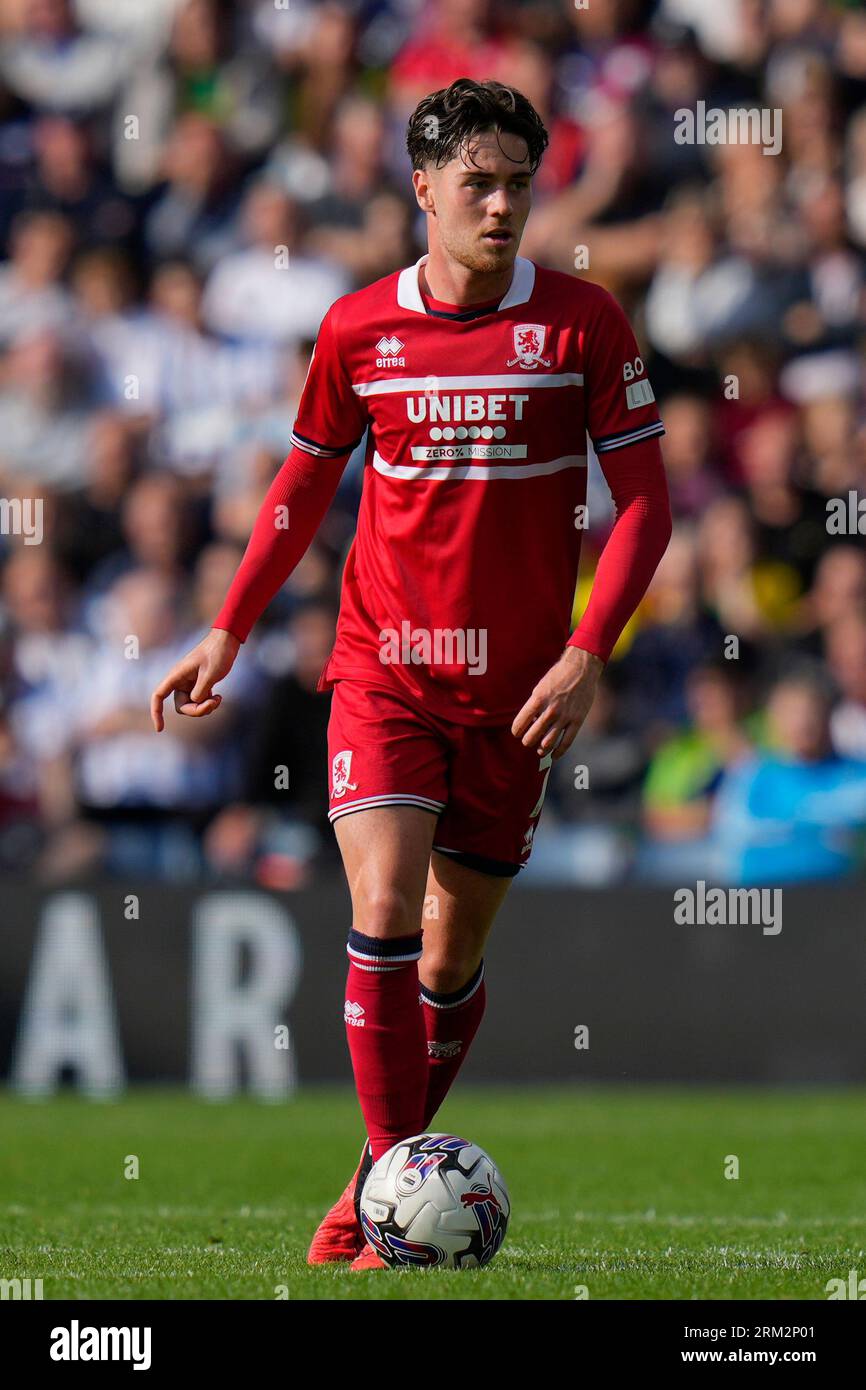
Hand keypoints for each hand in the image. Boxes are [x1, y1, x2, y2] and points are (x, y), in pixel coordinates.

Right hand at [150, 628, 240, 732]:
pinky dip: (208, 703)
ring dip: (205, 707)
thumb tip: (194, 702)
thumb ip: (200, 692)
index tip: (160, 729)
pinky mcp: (199, 685)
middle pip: (181, 706)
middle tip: (213, 703)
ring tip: (218, 699)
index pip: (158, 696)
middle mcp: (180, 680)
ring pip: (192, 705)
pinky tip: (219, 697)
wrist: (226, 641)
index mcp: (177, 675)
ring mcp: (190, 683)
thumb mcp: (210, 674)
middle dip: (197, 710)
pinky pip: (199, 701)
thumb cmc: (217, 654)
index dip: (156, 712)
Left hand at [511, 645, 603, 760]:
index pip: (520, 724)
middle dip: (528, 741)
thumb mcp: (540, 688)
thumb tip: (529, 723)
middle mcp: (550, 710)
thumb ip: (534, 706)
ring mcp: (564, 717)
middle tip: (528, 740)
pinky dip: (559, 752)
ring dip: (541, 749)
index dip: (516, 731)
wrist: (581, 669)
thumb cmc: (558, 677)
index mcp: (538, 700)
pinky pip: (566, 742)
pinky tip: (554, 755)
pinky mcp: (577, 721)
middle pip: (532, 736)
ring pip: (548, 743)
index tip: (517, 733)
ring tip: (540, 749)